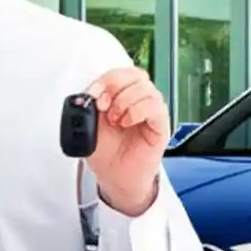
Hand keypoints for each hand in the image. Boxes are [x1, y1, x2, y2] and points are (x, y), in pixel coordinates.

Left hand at [85, 67, 168, 215]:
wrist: (115, 177)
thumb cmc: (106, 152)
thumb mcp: (90, 124)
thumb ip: (91, 106)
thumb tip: (92, 93)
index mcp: (121, 95)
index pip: (120, 73)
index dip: (105, 79)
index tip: (93, 93)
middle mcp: (138, 100)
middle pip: (135, 74)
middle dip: (114, 86)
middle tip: (104, 106)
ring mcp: (151, 111)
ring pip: (145, 87)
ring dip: (125, 101)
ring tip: (115, 120)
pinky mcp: (160, 125)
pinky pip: (155, 106)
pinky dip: (137, 111)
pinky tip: (126, 123)